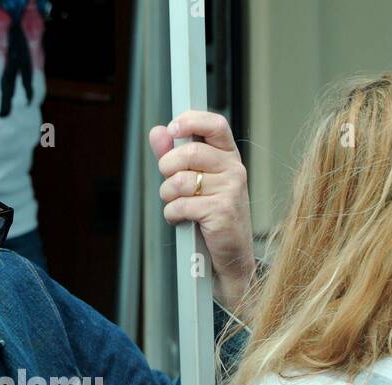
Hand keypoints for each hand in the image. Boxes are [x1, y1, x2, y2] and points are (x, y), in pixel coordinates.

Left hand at [149, 111, 254, 312]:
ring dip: (168, 196)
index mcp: (228, 157)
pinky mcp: (222, 212)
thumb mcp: (193, 181)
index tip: (173, 128)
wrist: (230, 256)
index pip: (215, 124)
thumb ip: (173, 155)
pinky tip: (182, 220)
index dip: (191, 120)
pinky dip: (173, 214)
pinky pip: (181, 205)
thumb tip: (157, 132)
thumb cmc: (212, 217)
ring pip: (180, 181)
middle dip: (167, 168)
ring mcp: (231, 190)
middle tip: (169, 183)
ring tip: (176, 204)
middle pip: (189, 152)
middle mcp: (234, 170)